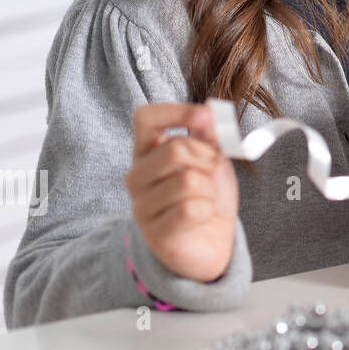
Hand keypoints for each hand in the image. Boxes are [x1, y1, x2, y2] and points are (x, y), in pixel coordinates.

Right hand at [125, 103, 238, 282]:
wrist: (210, 241)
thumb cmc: (207, 195)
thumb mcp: (212, 158)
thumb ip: (209, 135)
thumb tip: (212, 108)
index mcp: (147, 151)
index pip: (145, 118)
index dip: (176, 112)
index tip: (206, 117)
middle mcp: (136, 176)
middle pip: (176, 149)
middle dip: (207, 158)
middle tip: (212, 171)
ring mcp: (141, 206)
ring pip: (187, 181)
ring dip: (210, 188)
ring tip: (205, 198)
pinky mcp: (155, 233)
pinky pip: (191, 209)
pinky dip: (207, 210)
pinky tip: (201, 217)